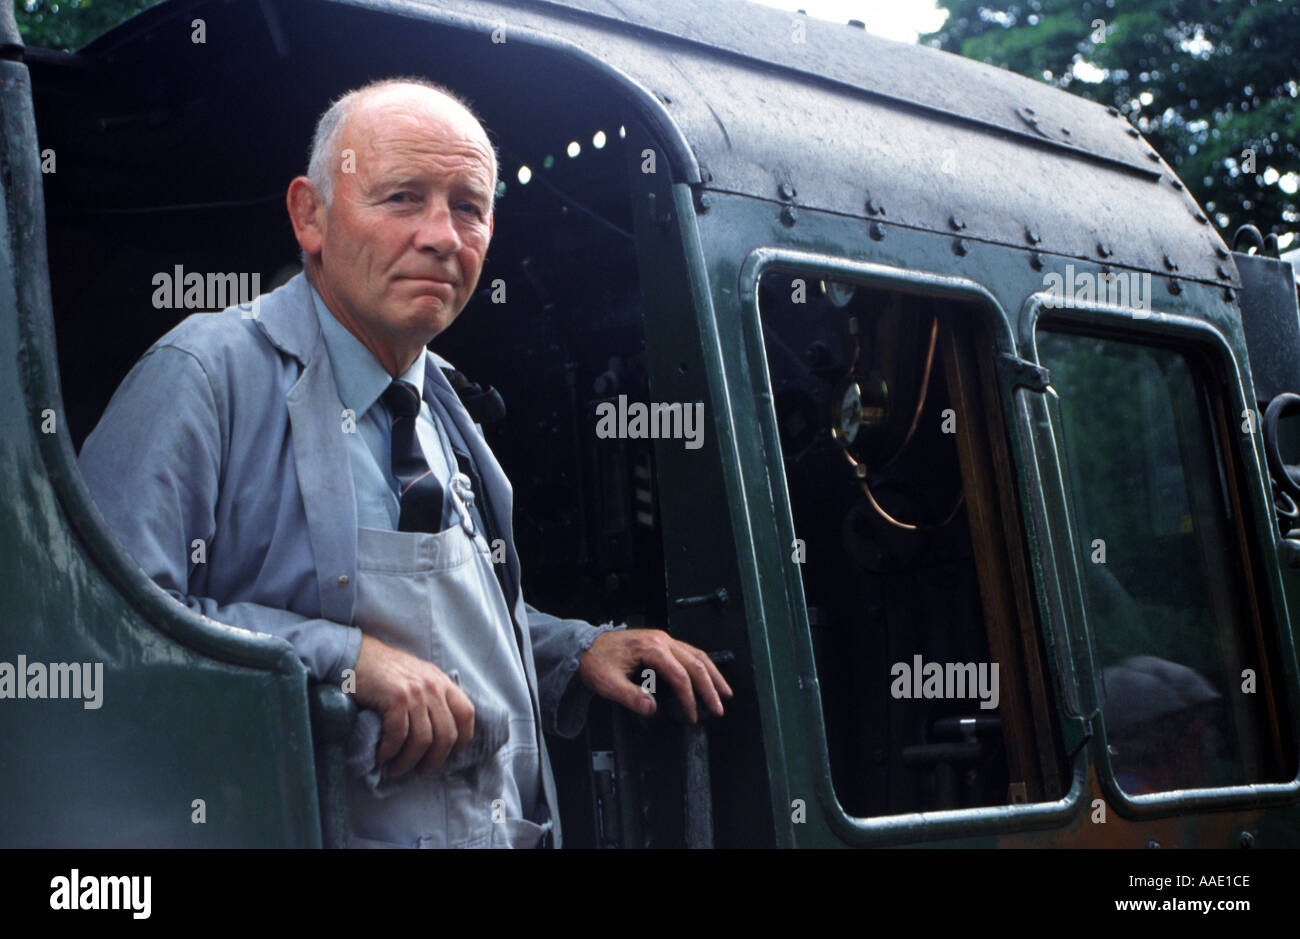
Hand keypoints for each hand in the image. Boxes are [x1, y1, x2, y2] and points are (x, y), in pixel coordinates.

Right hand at [351, 634, 475, 777]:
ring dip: (410, 761)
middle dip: (435, 759)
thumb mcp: (418, 677)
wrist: (355, 654)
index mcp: (442, 682)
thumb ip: (432, 697)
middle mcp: (433, 686)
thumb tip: (440, 732)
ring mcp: (416, 691)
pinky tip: (382, 756)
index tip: (453, 754)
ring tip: (397, 769)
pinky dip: (390, 751)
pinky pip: (399, 735)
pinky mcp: (396, 698)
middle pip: (447, 734)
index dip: (463, 738)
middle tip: (421, 771)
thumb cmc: (384, 671)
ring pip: (423, 739)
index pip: (466, 714)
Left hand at [577, 629, 733, 723]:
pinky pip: (690, 653)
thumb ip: (630, 696)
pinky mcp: (662, 643)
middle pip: (695, 664)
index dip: (689, 698)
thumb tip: (652, 708)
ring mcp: (663, 639)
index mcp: (650, 648)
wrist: (584, 646)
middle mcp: (661, 640)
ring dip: (713, 675)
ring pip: (697, 655)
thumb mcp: (607, 683)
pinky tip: (709, 677)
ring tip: (725, 694)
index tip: (692, 716)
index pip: (679, 675)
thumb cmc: (595, 661)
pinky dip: (703, 666)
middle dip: (710, 689)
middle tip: (718, 710)